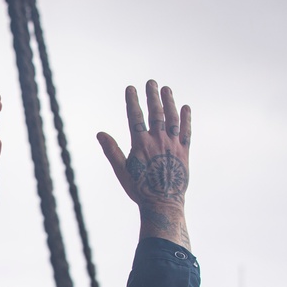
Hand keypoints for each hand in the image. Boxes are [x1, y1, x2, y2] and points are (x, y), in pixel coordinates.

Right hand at [97, 80, 191, 248]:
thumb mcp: (122, 171)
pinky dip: (186, 119)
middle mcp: (158, 141)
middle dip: (152, 96)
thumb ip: (112, 151)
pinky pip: (186, 131)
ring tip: (167, 89)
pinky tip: (185, 108)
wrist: (163, 204)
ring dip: (169, 102)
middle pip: (155, 113)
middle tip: (151, 82)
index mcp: (141, 145)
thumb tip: (100, 133)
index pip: (135, 117)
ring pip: (172, 118)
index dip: (132, 101)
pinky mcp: (185, 152)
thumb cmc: (140, 190)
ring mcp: (173, 145)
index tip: (130, 88)